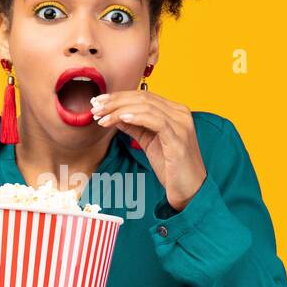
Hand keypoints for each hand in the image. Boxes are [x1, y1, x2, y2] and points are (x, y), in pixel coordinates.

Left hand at [91, 89, 206, 211]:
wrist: (190, 190)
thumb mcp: (149, 142)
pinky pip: (156, 121)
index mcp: (175, 111)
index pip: (143, 96)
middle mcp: (180, 113)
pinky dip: (137, 117)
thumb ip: (135, 126)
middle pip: (143, 97)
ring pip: (147, 106)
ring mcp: (181, 125)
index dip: (118, 97)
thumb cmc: (171, 167)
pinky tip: (121, 119)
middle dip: (115, 101)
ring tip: (102, 117)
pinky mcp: (178, 139)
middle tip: (95, 108)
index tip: (98, 103)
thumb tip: (115, 115)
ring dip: (119, 110)